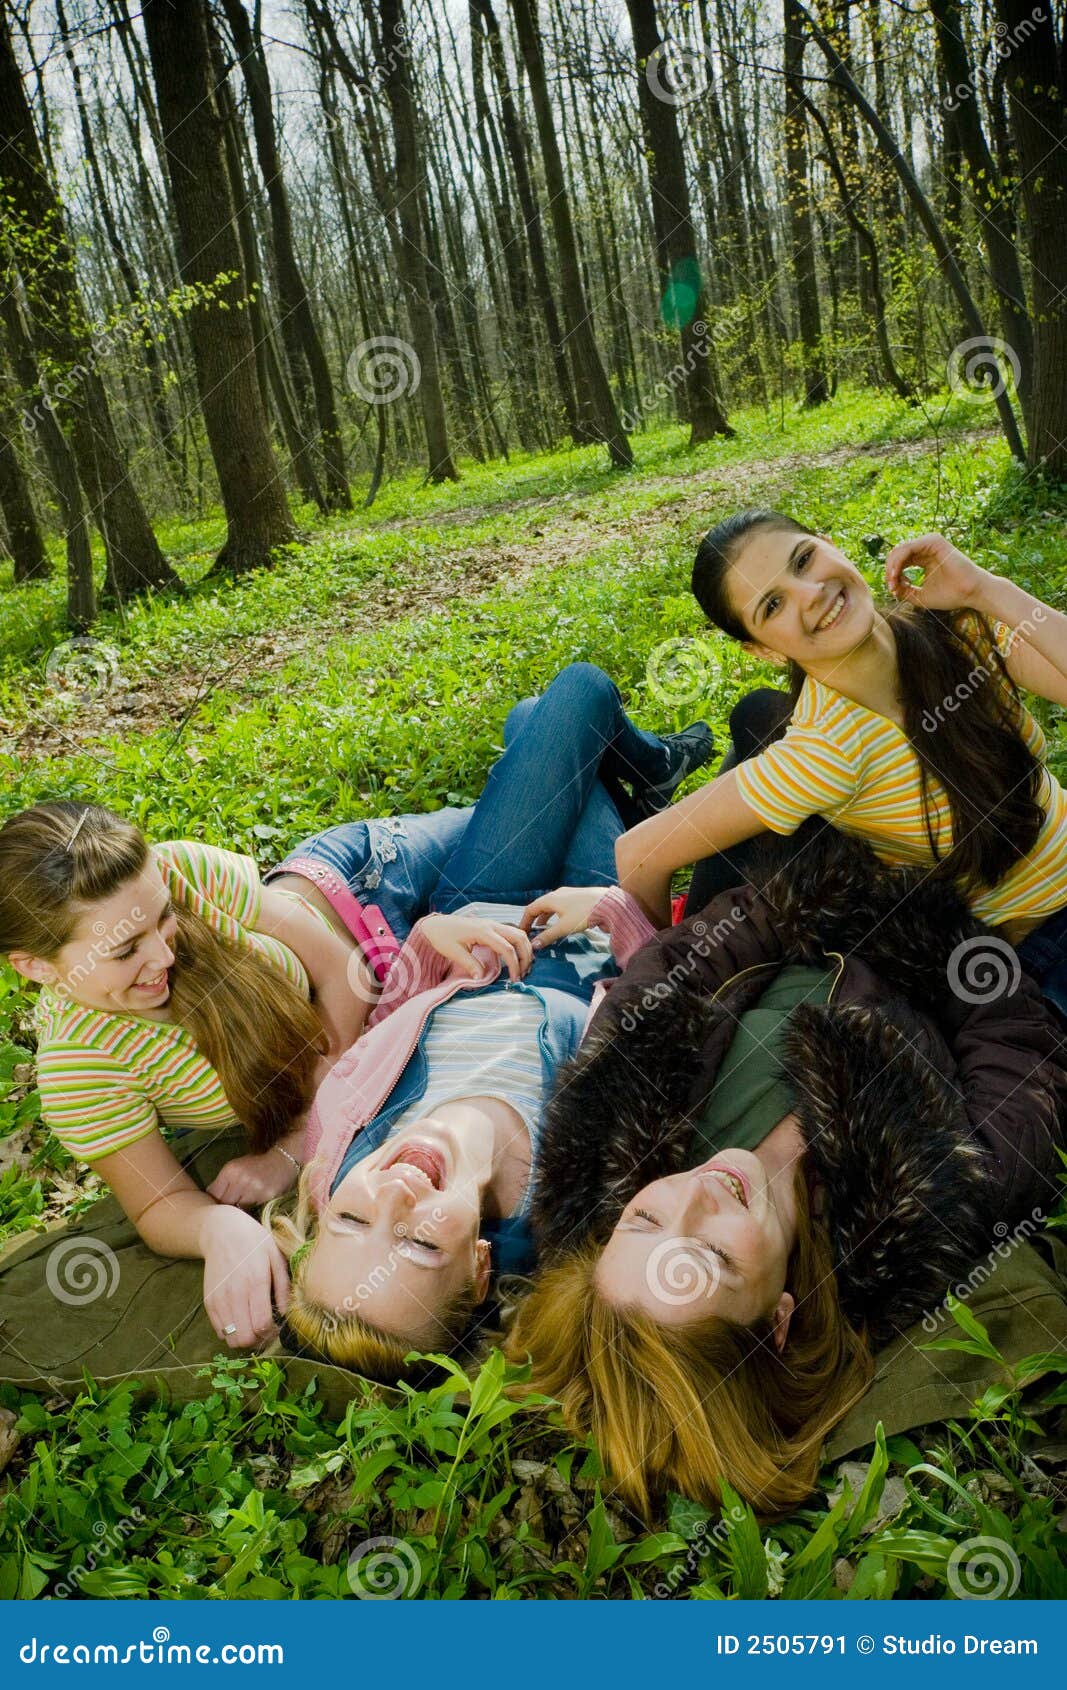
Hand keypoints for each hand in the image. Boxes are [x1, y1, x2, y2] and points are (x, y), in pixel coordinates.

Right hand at [200, 1205, 289, 1349]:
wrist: (221, 1231)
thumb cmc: (254, 1242)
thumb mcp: (276, 1257)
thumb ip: (284, 1287)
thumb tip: (287, 1314)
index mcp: (255, 1282)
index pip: (262, 1325)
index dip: (272, 1333)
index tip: (278, 1327)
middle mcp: (234, 1294)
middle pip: (245, 1338)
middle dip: (259, 1340)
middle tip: (266, 1329)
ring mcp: (218, 1299)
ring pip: (230, 1339)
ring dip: (244, 1338)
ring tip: (253, 1324)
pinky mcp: (208, 1302)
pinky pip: (219, 1331)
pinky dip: (231, 1331)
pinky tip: (240, 1317)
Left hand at [207, 1148, 297, 1207]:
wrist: (283, 1160)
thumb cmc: (256, 1165)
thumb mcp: (236, 1167)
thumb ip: (223, 1181)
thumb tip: (210, 1197)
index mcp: (230, 1170)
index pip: (213, 1193)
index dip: (212, 1200)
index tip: (215, 1204)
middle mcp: (240, 1179)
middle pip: (223, 1203)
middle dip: (224, 1207)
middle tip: (226, 1209)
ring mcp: (253, 1189)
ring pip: (237, 1209)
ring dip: (237, 1210)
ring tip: (239, 1208)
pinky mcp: (265, 1197)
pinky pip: (251, 1210)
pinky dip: (249, 1210)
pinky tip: (251, 1205)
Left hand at [417, 913, 533, 979]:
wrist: (435, 925)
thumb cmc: (442, 937)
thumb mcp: (454, 952)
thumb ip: (470, 965)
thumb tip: (481, 979)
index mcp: (483, 931)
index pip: (507, 948)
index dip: (514, 965)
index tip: (514, 980)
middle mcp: (492, 925)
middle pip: (519, 938)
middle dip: (525, 956)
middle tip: (524, 974)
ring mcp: (493, 924)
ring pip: (518, 933)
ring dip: (524, 949)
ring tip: (523, 967)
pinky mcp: (492, 926)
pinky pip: (512, 933)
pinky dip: (519, 944)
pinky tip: (516, 957)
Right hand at [520, 886, 604, 946]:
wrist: (609, 902)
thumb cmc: (584, 913)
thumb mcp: (564, 927)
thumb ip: (548, 936)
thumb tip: (534, 945)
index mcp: (550, 899)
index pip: (530, 909)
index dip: (524, 921)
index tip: (522, 932)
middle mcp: (557, 894)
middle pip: (540, 906)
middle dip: (534, 919)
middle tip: (530, 931)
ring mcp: (568, 894)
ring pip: (551, 906)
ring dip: (545, 917)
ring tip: (543, 928)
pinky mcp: (577, 897)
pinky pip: (560, 906)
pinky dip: (555, 915)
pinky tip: (560, 922)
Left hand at [884, 533, 991, 612]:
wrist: (971, 593)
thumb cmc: (950, 595)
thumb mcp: (920, 596)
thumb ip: (904, 591)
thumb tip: (890, 587)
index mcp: (922, 559)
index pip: (899, 562)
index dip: (891, 576)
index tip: (893, 591)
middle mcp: (925, 549)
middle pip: (897, 555)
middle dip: (889, 571)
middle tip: (891, 587)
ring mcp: (930, 544)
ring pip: (900, 550)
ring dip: (892, 567)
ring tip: (893, 582)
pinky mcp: (934, 541)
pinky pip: (909, 547)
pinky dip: (899, 561)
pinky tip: (897, 573)